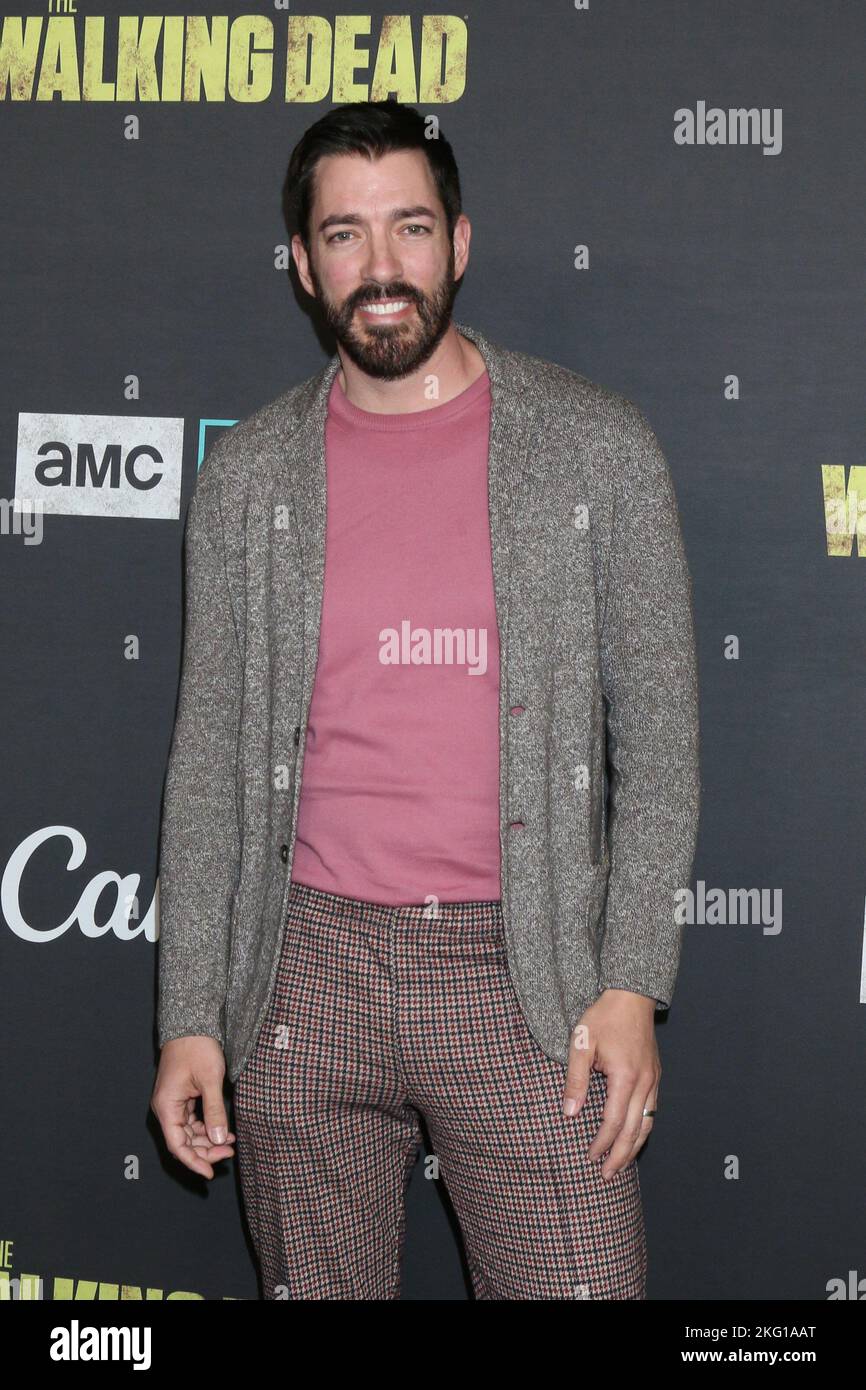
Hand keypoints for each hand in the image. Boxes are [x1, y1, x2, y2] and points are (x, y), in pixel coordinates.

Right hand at [151, 1036, 236, 1179]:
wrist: (192, 1024)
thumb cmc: (198, 1047)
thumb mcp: (210, 1080)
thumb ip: (214, 1111)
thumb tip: (219, 1140)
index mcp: (166, 1106)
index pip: (177, 1145)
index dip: (194, 1161)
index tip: (210, 1173)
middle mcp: (165, 1107)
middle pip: (183, 1141)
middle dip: (205, 1150)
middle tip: (229, 1152)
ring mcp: (173, 1103)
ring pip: (189, 1133)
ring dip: (207, 1140)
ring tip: (230, 1142)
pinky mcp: (181, 1098)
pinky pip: (192, 1121)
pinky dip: (207, 1127)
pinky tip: (224, 1130)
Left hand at [562, 989, 659, 1180]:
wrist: (631, 996)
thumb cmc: (604, 1017)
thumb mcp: (581, 1044)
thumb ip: (575, 1080)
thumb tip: (569, 1113)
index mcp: (626, 1077)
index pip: (613, 1122)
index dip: (602, 1143)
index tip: (590, 1158)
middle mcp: (645, 1083)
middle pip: (634, 1131)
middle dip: (620, 1156)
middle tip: (607, 1176)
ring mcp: (653, 1080)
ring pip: (647, 1124)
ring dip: (634, 1147)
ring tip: (620, 1165)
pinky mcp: (655, 1076)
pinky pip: (652, 1111)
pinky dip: (642, 1130)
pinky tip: (632, 1137)